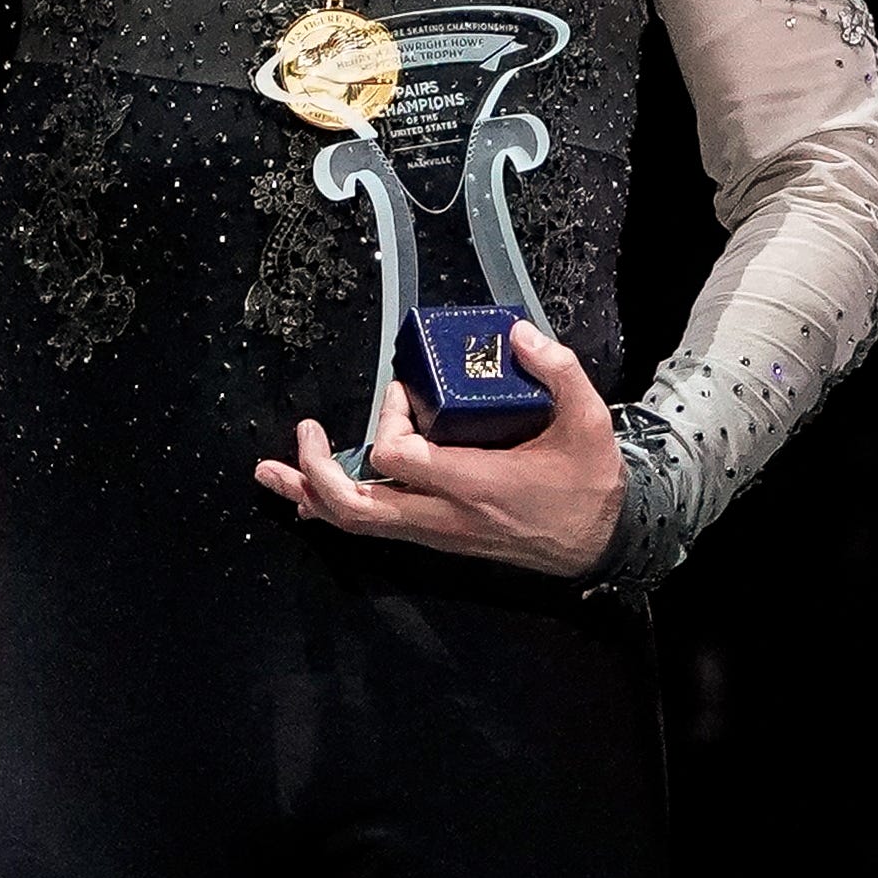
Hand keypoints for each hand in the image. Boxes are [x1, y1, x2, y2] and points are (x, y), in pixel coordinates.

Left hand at [253, 324, 628, 578]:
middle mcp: (446, 517)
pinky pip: (378, 529)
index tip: (400, 391)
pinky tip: (312, 498)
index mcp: (476, 486)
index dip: (387, 422)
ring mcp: (439, 532)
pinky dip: (340, 511)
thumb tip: (517, 334)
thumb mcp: (589, 422)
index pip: (399, 460)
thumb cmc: (590, 482)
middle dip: (317, 473)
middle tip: (301, 432)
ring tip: (274, 472)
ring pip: (361, 525)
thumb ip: (557, 372)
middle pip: (359, 509)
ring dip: (314, 496)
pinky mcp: (439, 537)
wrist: (603, 543)